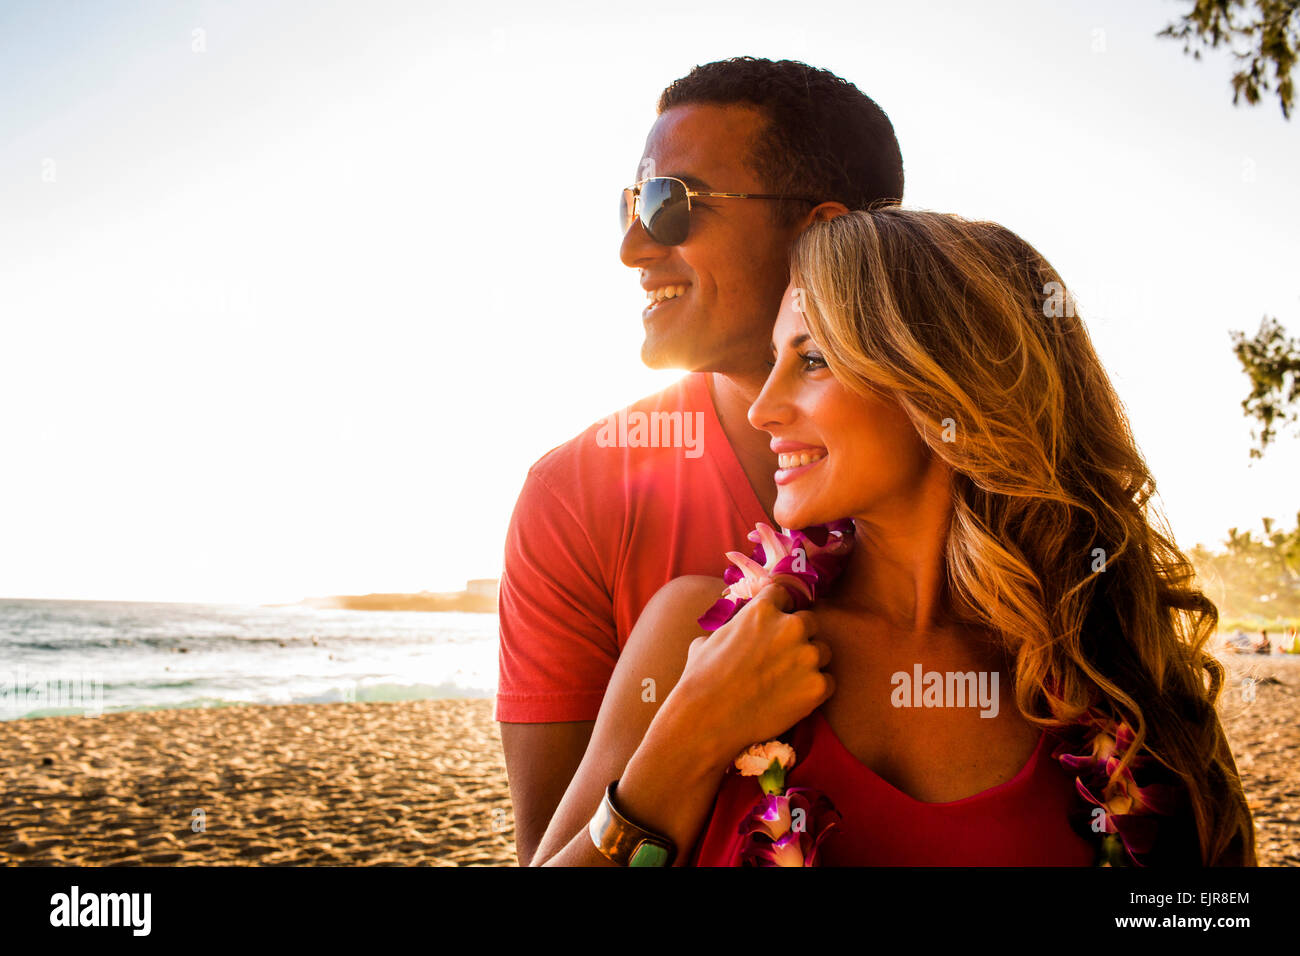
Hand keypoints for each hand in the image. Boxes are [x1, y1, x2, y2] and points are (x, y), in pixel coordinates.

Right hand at [669, 583, 833, 766]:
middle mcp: (791, 627)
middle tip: (782, 657)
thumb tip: (734, 631)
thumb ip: (733, 629)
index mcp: (763, 610)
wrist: (709, 718)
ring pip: (821, 651)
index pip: (782, 594)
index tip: (774, 622)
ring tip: (788, 680)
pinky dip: (815, 688)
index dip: (778, 609)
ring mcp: (807, 656)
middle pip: (809, 622)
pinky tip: (794, 697)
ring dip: (809, 662)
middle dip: (798, 636)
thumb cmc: (701, 679)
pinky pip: (828, 681)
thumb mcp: (709, 639)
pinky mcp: (818, 686)